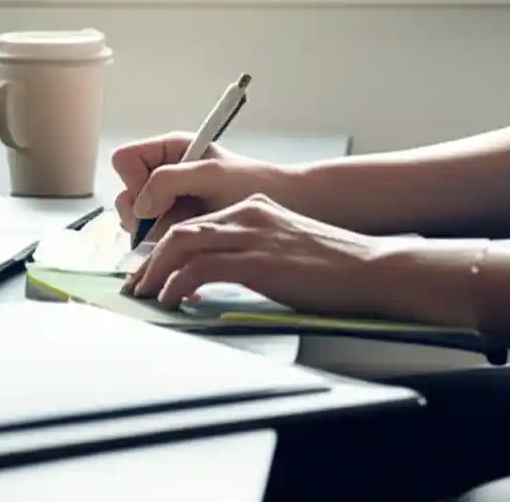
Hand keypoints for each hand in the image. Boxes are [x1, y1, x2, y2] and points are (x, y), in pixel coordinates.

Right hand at [111, 132, 297, 242]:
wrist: (287, 207)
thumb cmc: (254, 183)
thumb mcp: (212, 175)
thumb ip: (169, 181)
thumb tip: (140, 206)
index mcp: (169, 150)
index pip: (125, 160)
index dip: (135, 181)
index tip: (160, 199)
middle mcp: (163, 176)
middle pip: (126, 196)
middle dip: (147, 215)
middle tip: (179, 220)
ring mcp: (168, 204)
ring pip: (136, 224)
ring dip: (161, 234)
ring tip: (195, 231)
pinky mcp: (176, 228)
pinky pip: (154, 242)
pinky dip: (169, 249)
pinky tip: (194, 246)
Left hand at [123, 193, 400, 317]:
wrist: (371, 268)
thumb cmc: (335, 266)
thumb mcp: (286, 246)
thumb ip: (252, 251)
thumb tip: (219, 276)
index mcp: (254, 208)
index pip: (195, 223)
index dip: (166, 248)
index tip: (154, 271)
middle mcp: (247, 214)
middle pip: (179, 231)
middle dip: (151, 261)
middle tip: (138, 285)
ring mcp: (251, 235)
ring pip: (181, 244)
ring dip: (157, 272)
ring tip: (147, 295)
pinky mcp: (255, 261)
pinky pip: (199, 268)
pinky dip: (178, 285)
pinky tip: (174, 301)